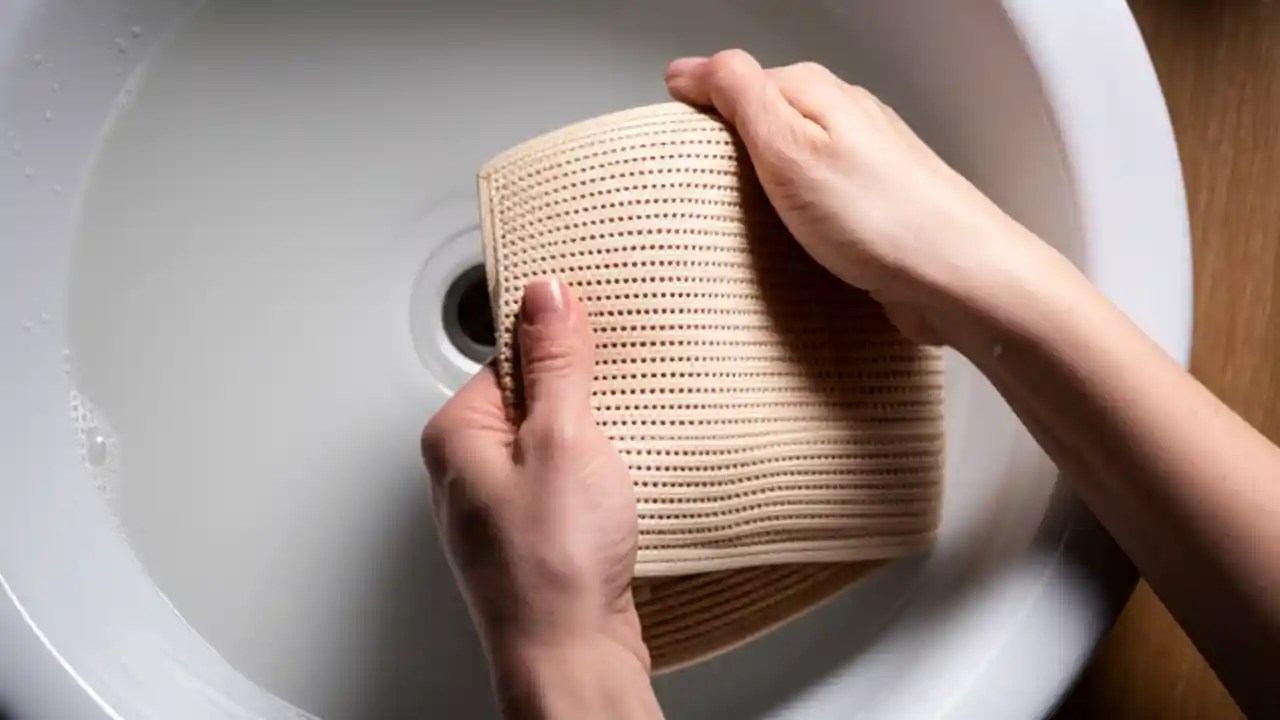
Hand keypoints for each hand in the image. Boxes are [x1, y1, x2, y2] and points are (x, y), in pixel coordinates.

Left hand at [422, 279, 659, 717]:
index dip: (559, 348)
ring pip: (553, 446)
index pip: (508, 357)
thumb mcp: (563, 438)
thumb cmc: (552, 565)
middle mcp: (468, 473)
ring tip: (619, 455)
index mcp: (455, 436)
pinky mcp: (536, 538)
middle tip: (614, 406)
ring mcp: (501, 509)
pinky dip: (596, 480)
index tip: (595, 344)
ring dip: (594, 443)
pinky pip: (566, 485)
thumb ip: (555, 362)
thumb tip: (547, 297)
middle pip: (533, 401)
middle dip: (580, 398)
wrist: (572, 656)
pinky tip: (619, 491)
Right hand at [665, 50, 1063, 345]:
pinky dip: (787, 216)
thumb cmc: (881, 219)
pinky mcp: (869, 211)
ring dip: (757, 185)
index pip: (734, 80)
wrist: (957, 279)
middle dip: (724, 147)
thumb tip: (694, 66)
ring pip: (788, 162)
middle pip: (762, 120)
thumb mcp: (788, 147)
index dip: (695, 107)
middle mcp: (843, 120)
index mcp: (816, 94)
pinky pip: (811, 201)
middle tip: (692, 186)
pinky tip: (782, 242)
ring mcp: (860, 166)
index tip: (664, 138)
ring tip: (732, 219)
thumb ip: (741, 96)